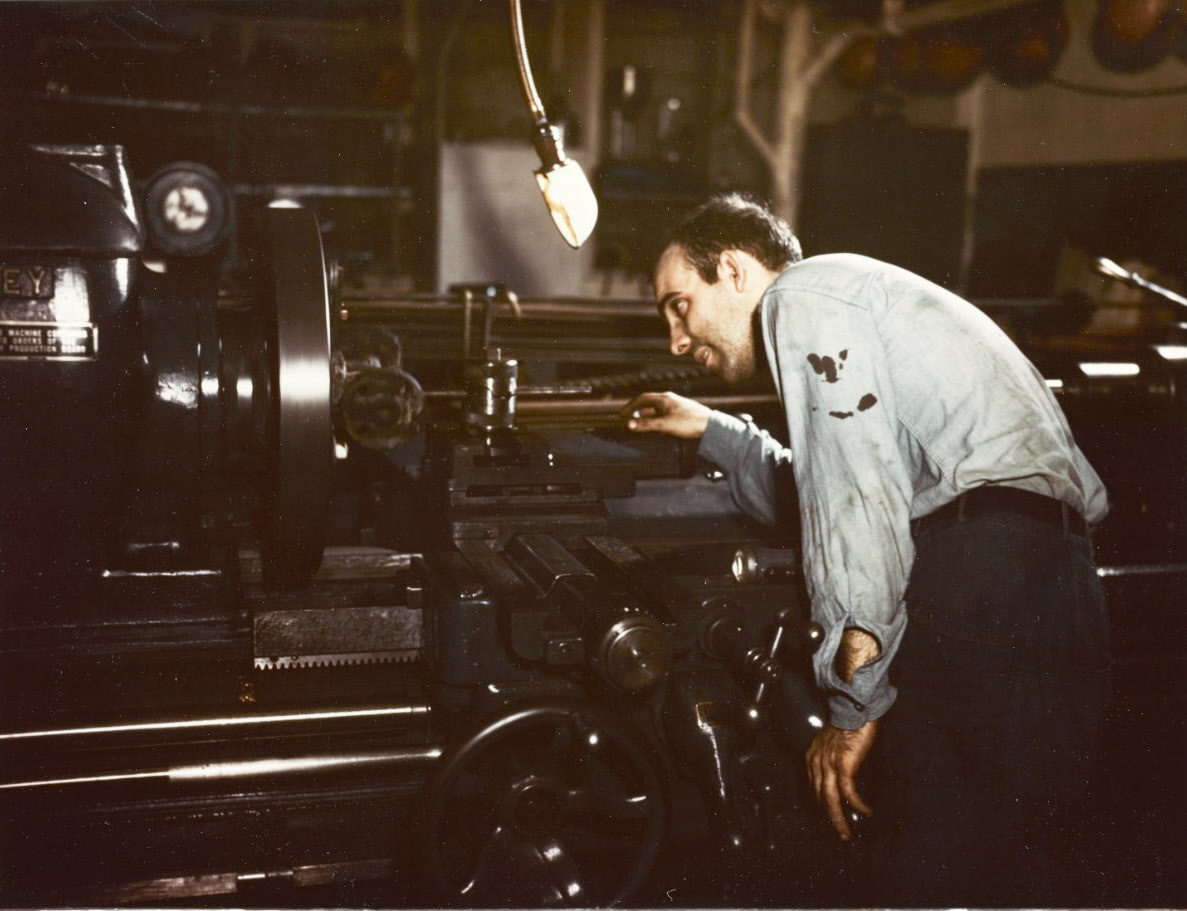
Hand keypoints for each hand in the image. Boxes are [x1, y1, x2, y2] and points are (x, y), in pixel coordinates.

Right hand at [622, 391, 711, 439]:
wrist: (711, 426)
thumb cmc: (690, 423)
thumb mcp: (665, 425)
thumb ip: (647, 425)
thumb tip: (629, 425)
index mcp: (664, 399)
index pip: (642, 398)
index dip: (630, 406)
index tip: (622, 415)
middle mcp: (669, 400)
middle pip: (648, 403)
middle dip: (637, 412)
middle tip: (629, 421)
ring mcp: (675, 406)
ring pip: (656, 410)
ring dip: (647, 417)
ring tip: (641, 426)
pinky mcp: (681, 412)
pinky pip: (664, 414)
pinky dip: (656, 420)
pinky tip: (658, 428)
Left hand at [806, 720, 877, 841]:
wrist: (855, 711)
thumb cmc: (849, 725)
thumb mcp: (833, 745)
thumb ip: (832, 761)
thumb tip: (842, 780)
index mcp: (812, 758)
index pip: (814, 788)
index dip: (822, 805)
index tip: (831, 818)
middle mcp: (816, 763)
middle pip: (820, 798)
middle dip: (830, 818)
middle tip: (840, 834)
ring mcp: (828, 765)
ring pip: (831, 800)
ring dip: (839, 820)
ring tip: (847, 833)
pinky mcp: (843, 765)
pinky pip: (848, 792)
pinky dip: (857, 804)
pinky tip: (866, 812)